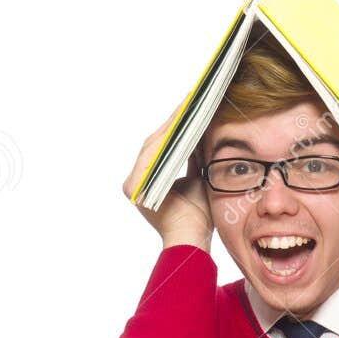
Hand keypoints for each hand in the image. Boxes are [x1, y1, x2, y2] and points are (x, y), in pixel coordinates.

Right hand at [123, 109, 212, 251]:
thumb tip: (205, 125)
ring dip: (171, 126)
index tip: (193, 104)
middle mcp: (137, 181)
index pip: (164, 146)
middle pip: (156, 143)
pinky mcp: (133, 188)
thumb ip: (196, 156)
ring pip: (153, 146)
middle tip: (192, 99)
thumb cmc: (200, 214)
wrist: (192, 239)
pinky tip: (180, 125)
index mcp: (150, 179)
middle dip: (174, 121)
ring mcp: (133, 185)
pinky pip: (150, 157)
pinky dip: (164, 141)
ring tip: (188, 107)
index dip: (177, 124)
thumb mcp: (199, 176)